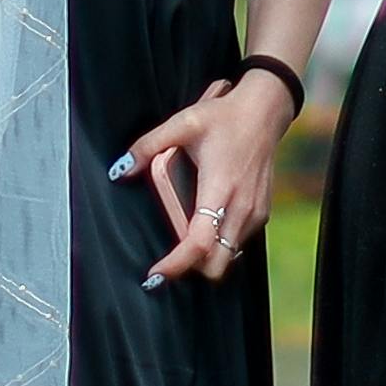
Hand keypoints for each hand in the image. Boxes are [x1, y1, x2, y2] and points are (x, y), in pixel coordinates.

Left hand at [124, 69, 292, 281]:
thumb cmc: (225, 117)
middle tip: (168, 260)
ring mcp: (255, 212)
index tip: (155, 274)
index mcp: (219, 188)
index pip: (198, 243)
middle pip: (216, 263)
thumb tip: (121, 169)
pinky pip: (238, 242)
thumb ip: (147, 146)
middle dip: (190, 268)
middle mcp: (241, 207)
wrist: (264, 111)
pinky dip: (220, 244)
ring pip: (229, 256)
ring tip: (185, 240)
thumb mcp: (182, 124)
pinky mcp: (261, 212)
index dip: (176, 265)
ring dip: (206, 257)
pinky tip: (207, 224)